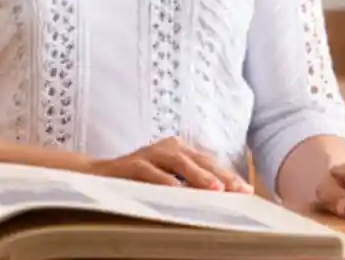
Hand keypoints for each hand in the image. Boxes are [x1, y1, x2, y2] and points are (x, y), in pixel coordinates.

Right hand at [88, 137, 253, 192]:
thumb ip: (190, 184)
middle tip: (239, 191)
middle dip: (220, 176)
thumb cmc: (138, 180)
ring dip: (198, 176)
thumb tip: (222, 197)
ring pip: (178, 162)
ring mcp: (148, 154)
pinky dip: (164, 181)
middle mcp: (166, 148)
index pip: (209, 162)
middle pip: (199, 160)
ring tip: (216, 189)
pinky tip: (176, 191)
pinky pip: (150, 171)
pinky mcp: (131, 164)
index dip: (228, 176)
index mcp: (178, 150)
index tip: (247, 191)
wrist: (97, 176)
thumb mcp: (169, 180)